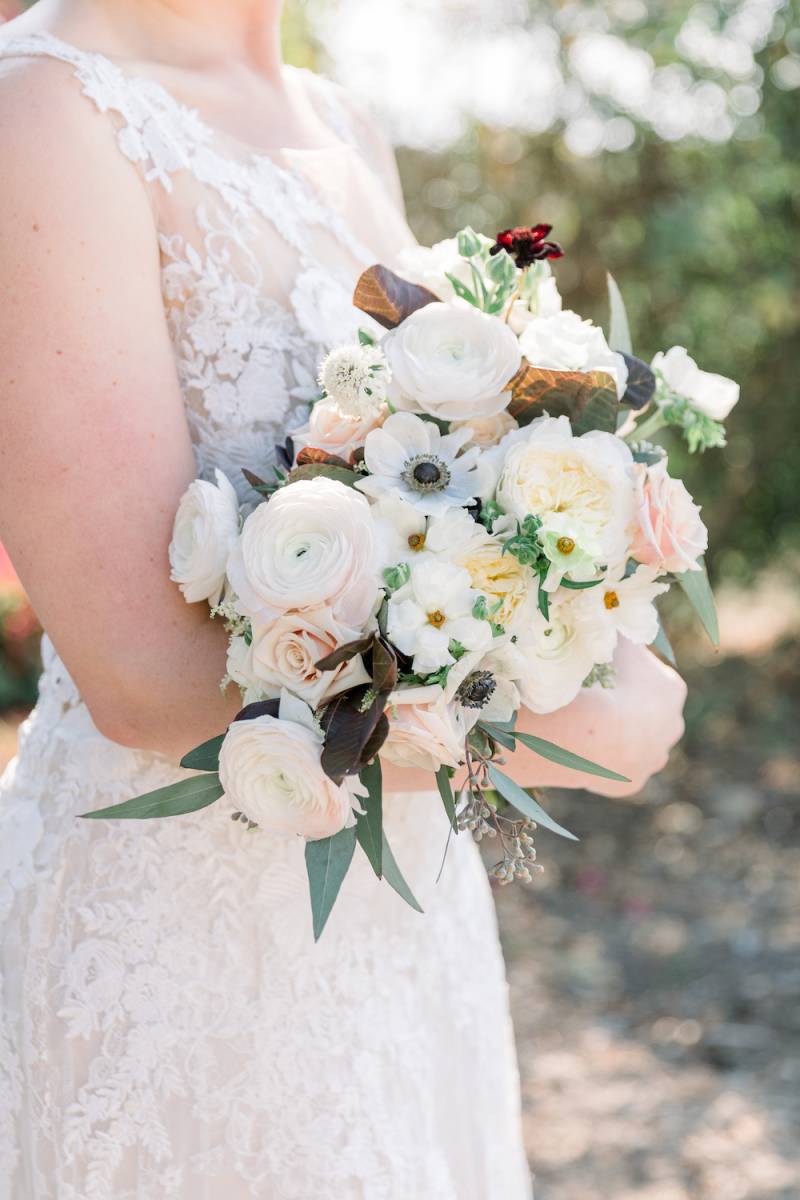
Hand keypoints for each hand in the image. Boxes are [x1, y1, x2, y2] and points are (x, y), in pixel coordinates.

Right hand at [508, 638, 686, 796]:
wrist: (591, 732)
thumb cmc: (605, 679)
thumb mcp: (614, 642)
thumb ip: (617, 631)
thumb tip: (611, 612)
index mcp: (672, 690)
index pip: (653, 679)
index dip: (629, 676)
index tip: (606, 675)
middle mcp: (672, 727)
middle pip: (651, 716)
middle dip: (629, 710)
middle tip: (596, 702)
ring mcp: (653, 759)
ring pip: (638, 746)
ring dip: (619, 739)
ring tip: (588, 728)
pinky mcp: (633, 783)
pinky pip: (617, 770)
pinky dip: (603, 762)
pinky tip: (585, 751)